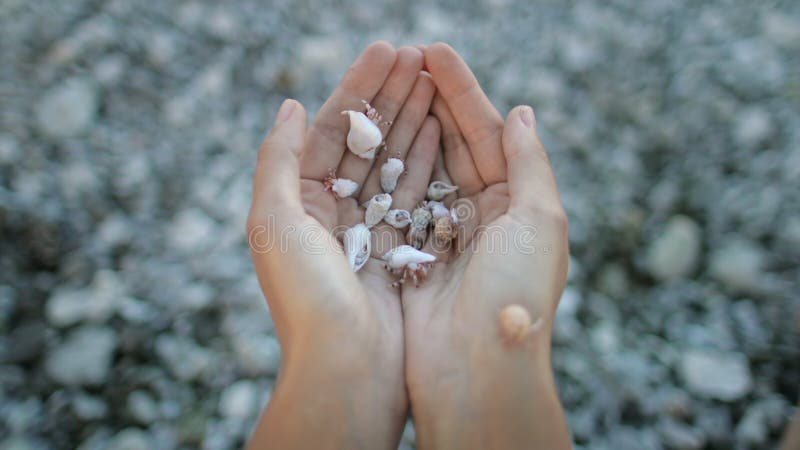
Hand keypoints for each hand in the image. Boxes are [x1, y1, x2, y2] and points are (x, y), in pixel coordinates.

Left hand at [245, 41, 436, 449]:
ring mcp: (365, 231)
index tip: (388, 51)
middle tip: (419, 56)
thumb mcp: (274, 220)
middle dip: (390, 97)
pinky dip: (427, 161)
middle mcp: (329, 213)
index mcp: (296, 202)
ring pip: (392, 162)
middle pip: (363, 140)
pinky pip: (413, 196)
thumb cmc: (306, 296)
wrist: (347, 368)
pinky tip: (443, 132)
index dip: (358, 88)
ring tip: (435, 82)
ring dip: (412, 121)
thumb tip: (288, 105)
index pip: (327, 128)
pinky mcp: (396, 251)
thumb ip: (277, 159)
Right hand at [402, 43, 571, 448]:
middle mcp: (484, 218)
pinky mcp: (412, 257)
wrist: (477, 370)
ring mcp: (445, 236)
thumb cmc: (516, 293)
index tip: (434, 52)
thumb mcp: (542, 219)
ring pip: (424, 168)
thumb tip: (524, 111)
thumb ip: (530, 161)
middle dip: (434, 101)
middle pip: (455, 144)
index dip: (463, 91)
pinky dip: (389, 170)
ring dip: (409, 126)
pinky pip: (399, 202)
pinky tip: (373, 139)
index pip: (489, 133)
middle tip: (406, 58)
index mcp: (520, 205)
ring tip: (389, 86)